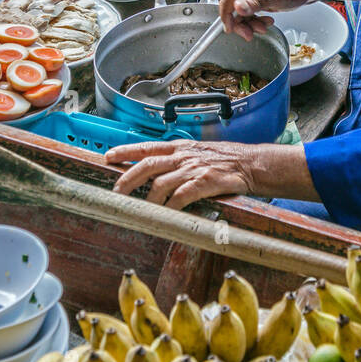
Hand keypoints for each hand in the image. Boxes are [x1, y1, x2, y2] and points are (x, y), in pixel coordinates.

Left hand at [107, 140, 259, 208]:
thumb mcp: (198, 154)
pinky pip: (182, 196)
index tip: (108, 156)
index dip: (126, 151)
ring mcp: (194, 168)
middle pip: (148, 164)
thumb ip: (178, 161)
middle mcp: (184, 155)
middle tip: (116, 192)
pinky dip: (171, 207)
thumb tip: (156, 174)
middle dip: (128, 178)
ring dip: (149, 200)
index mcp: (180, 147)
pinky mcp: (206, 181)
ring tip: (142, 211)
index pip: (147, 146)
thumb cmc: (225, 161)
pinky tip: (167, 215)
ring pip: (162, 183)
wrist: (252, 163)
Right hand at [219, 0, 310, 39]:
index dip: (226, 13)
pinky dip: (255, 21)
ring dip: (250, 23)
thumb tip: (238, 8)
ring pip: (240, 12)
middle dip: (241, 22)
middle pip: (232, 6)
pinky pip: (248, 13)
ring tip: (263, 27)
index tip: (229, 27)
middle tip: (249, 34)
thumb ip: (255, 3)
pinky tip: (266, 22)